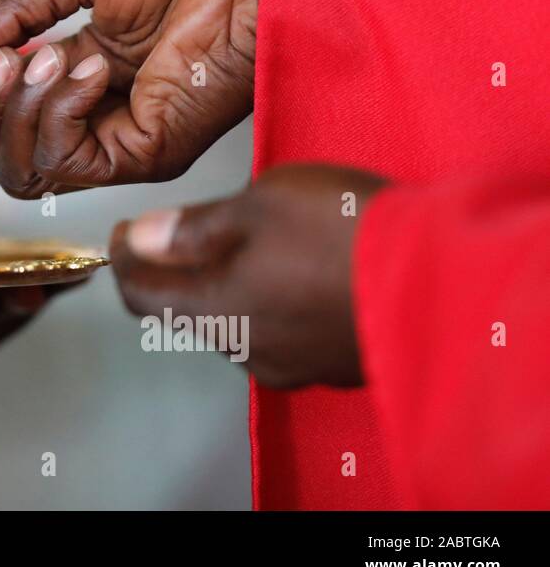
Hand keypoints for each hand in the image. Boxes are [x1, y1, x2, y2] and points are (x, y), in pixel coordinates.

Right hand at [0, 0, 279, 194]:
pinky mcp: (144, 154)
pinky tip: (85, 68)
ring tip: (45, 56)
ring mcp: (118, 137)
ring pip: (21, 170)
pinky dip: (56, 114)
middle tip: (3, 56)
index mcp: (78, 64)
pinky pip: (64, 164)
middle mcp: (95, 110)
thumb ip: (9, 10)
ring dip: (15, 111)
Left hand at [111, 164, 387, 388]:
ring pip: (236, 322)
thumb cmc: (344, 232)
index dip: (124, 259)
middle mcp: (245, 349)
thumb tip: (143, 237)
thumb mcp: (259, 204)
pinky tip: (298, 267)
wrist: (443, 282)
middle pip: (186, 311)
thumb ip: (194, 226)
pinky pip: (284, 331)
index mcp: (213, 310)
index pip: (139, 295)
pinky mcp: (334, 363)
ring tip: (248, 239)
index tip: (123, 232)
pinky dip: (273, 299)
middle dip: (176, 270)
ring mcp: (292, 363)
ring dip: (228, 284)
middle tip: (180, 229)